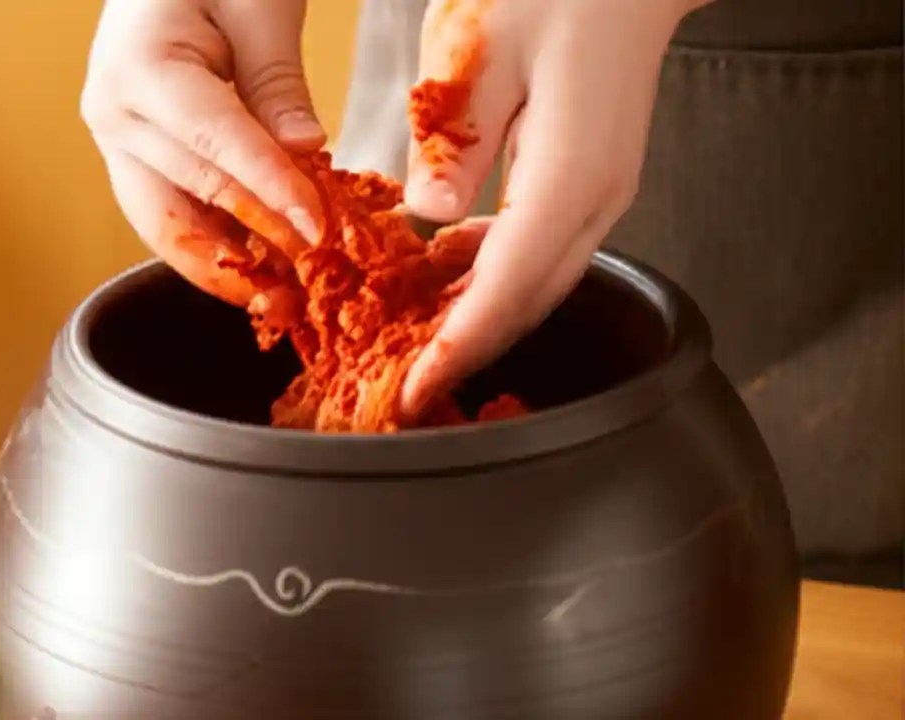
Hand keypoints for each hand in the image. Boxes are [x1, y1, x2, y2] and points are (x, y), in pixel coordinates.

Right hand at [80, 0, 324, 309]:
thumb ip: (277, 84)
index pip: (215, 146)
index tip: (318, 230)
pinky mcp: (132, 153)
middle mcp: (113, 113)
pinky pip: (170, 210)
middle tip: (313, 279)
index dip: (269, 192)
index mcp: (139, 69)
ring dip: (225, 264)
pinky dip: (213, 241)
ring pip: (168, 221)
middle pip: (190, 195)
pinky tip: (256, 266)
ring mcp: (115, 138)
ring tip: (281, 295)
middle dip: (256, 242)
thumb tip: (302, 154)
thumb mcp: (260, 6)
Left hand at [399, 0, 708, 417]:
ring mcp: (603, 194)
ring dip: (479, 322)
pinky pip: (539, 252)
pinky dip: (494, 280)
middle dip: (465, 354)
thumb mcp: (477, 49)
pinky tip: (449, 275)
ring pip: (536, 286)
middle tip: (404, 390)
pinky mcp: (592, 182)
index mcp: (569, 174)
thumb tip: (430, 214)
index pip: (505, 288)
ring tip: (416, 346)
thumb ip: (453, 139)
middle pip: (526, 304)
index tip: (413, 391)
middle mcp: (597, 199)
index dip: (456, 348)